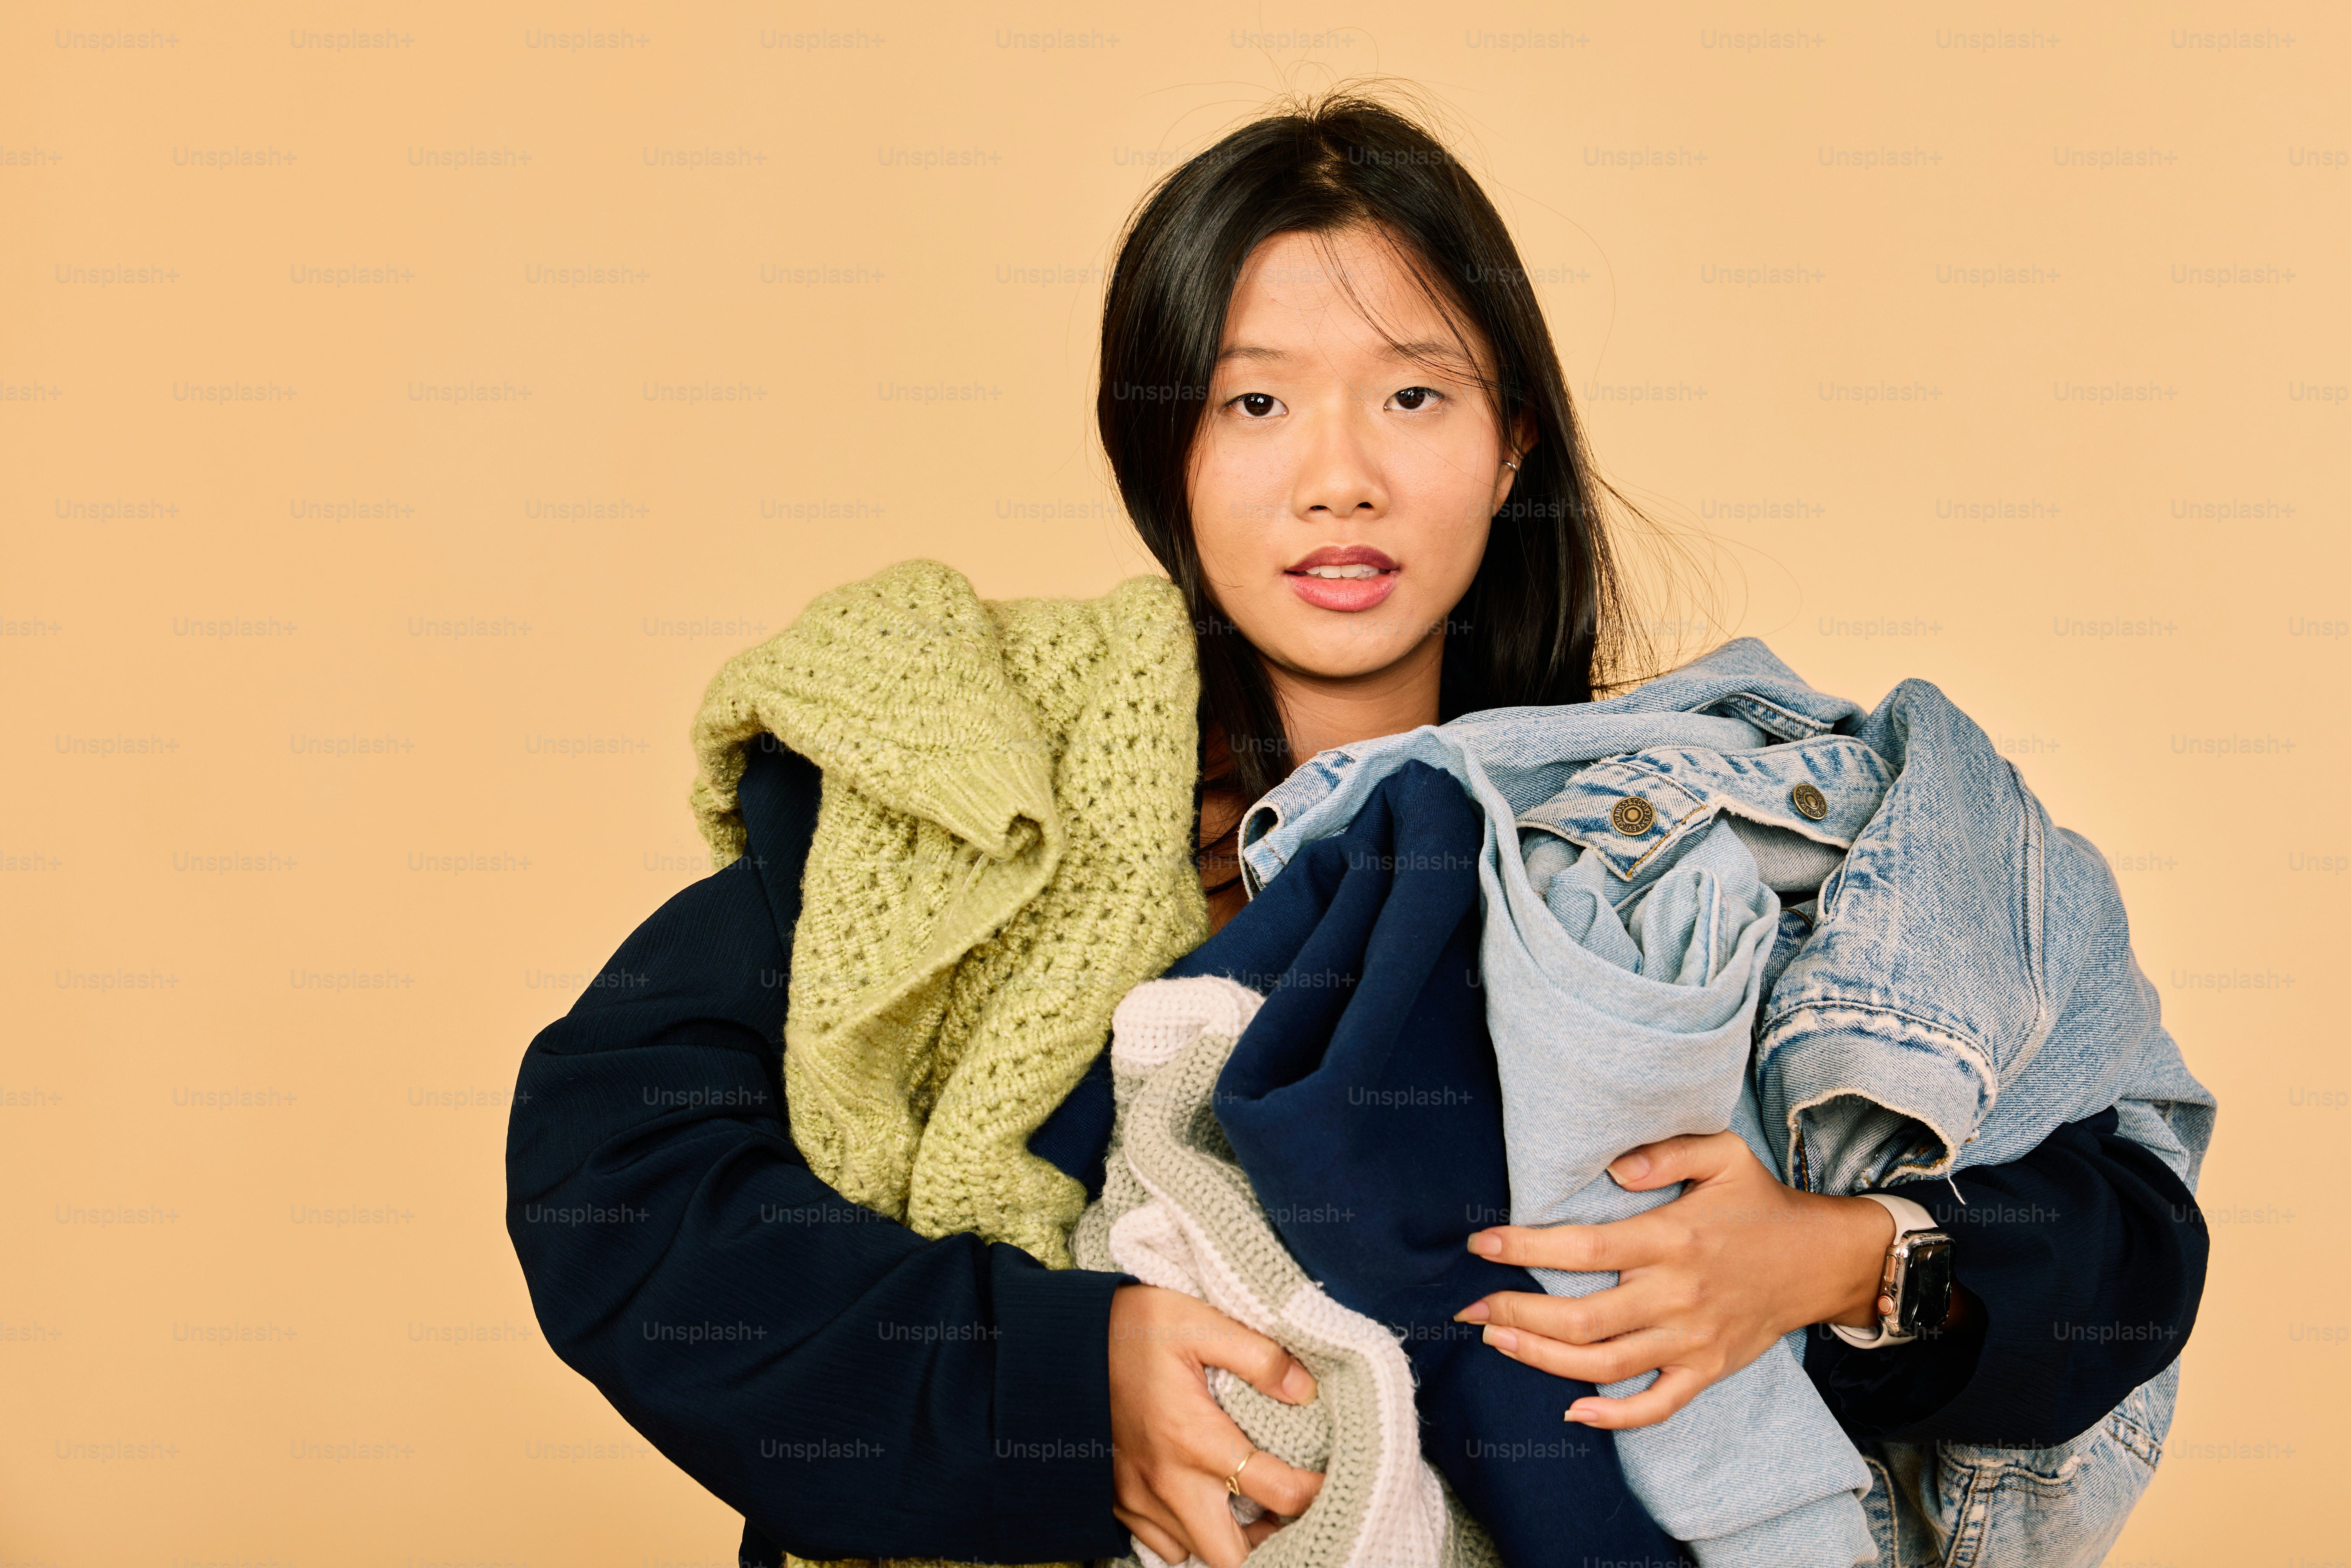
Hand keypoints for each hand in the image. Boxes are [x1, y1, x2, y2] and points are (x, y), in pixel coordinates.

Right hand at [1108, 1284, 1324, 1567]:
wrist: (1056, 1342)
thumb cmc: (1129, 1328)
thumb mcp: (1198, 1322)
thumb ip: (1258, 1356)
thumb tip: (1306, 1389)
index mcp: (1195, 1439)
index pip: (1278, 1493)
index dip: (1315, 1492)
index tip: (1329, 1475)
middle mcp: (1167, 1482)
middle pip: (1231, 1556)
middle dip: (1267, 1540)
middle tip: (1284, 1503)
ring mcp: (1136, 1497)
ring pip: (1193, 1552)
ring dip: (1227, 1535)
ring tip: (1247, 1500)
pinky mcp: (1116, 1499)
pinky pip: (1159, 1542)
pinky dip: (1185, 1532)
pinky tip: (1199, 1496)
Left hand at [1450, 1131, 1948, 1429]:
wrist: (1823, 1260)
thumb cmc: (1760, 1203)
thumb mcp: (1724, 1155)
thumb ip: (1667, 1151)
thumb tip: (1613, 1169)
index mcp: (1671, 1239)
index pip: (1584, 1246)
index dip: (1526, 1247)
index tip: (1480, 1244)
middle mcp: (1677, 1294)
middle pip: (1583, 1317)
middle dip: (1518, 1313)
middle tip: (1469, 1308)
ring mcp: (1693, 1340)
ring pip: (1606, 1365)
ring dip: (1544, 1359)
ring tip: (1496, 1341)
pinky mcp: (1708, 1370)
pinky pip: (1658, 1405)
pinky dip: (1615, 1416)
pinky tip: (1573, 1412)